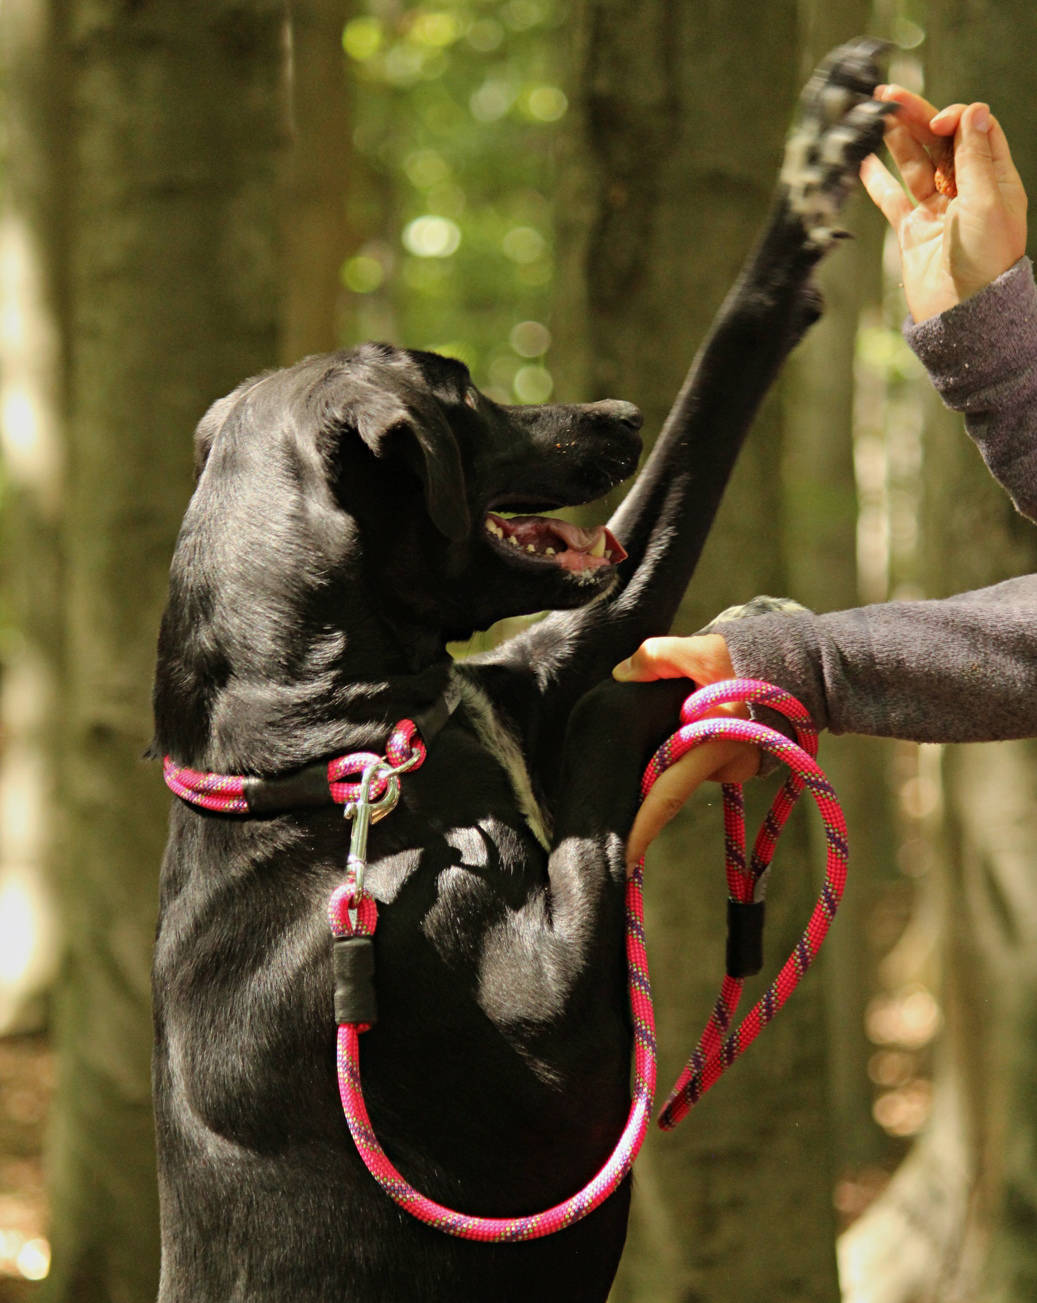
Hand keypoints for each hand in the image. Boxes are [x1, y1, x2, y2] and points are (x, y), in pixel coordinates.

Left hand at [613, 635, 761, 868]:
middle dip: (642, 812)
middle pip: (671, 788)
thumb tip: (622, 674)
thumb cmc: (754, 656)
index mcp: (712, 741)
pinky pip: (704, 761)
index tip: (622, 858)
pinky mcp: (744, 763)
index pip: (668, 791)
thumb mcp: (702, 649)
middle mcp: (725, 764)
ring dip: (669, 756)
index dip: (644, 827)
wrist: (809, 668)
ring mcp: (736, 767)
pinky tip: (693, 721)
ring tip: (669, 722)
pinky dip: (691, 749)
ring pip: (687, 769)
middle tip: (613, 831)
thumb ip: (656, 657)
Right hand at [860, 86, 1027, 320]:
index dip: (956, 118)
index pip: (975, 132)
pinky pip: (893, 200)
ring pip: (915, 166)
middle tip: (889, 96)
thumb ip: (975, 157)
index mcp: (994, 180)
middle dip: (918, 118)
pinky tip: (864, 163)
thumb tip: (972, 111)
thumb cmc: (984, 261)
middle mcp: (966, 192)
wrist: (962, 313)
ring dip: (897, 141)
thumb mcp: (987, 202)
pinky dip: (878, 182)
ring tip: (877, 118)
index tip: (939, 122)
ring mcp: (937, 211)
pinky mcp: (912, 232)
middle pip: (940, 144)